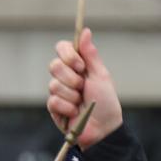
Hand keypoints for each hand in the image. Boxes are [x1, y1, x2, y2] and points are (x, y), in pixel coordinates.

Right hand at [47, 28, 122, 148]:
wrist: (103, 129)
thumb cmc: (106, 102)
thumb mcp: (101, 75)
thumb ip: (91, 54)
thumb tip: (85, 31)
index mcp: (78, 66)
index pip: (61, 48)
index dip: (67, 55)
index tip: (80, 66)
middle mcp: (66, 76)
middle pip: (54, 65)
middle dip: (71, 79)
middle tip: (83, 88)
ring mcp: (58, 91)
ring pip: (54, 85)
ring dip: (72, 95)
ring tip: (82, 103)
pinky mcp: (54, 107)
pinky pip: (54, 101)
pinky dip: (68, 108)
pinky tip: (75, 113)